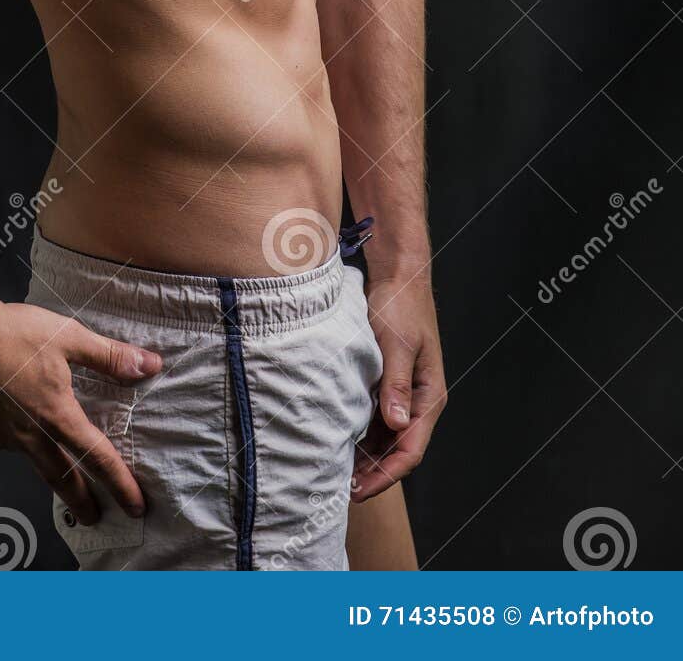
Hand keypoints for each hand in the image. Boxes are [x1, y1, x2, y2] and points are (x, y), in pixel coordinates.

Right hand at [0, 300, 161, 521]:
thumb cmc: (12, 330)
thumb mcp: (68, 336)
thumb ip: (109, 357)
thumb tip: (151, 365)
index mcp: (54, 414)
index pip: (97, 457)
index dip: (120, 483)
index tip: (135, 506)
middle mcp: (25, 434)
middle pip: (59, 477)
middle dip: (80, 500)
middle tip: (93, 518)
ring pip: (23, 450)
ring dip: (36, 450)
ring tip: (35, 429)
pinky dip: (3, 425)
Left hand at [351, 270, 445, 502]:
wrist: (397, 275)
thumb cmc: (401, 305)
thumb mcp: (397, 343)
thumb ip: (396, 384)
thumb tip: (397, 424)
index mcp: (429, 396)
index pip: (410, 450)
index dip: (385, 474)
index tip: (359, 489)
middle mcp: (418, 401)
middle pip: (397, 450)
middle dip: (372, 473)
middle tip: (341, 490)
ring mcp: (402, 394)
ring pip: (384, 438)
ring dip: (364, 456)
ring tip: (335, 472)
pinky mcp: (387, 384)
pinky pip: (374, 419)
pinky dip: (359, 434)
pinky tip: (338, 441)